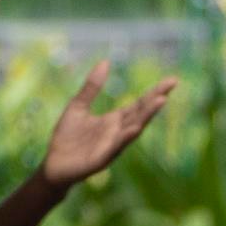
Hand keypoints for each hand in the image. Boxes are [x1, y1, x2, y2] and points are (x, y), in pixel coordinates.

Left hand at [39, 60, 176, 188]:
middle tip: (172, 83)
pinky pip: (115, 148)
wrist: (53, 165)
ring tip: (161, 100)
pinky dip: (125, 138)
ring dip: (147, 116)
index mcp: (114, 120)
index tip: (172, 80)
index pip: (139, 104)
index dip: (154, 92)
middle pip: (141, 113)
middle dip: (156, 99)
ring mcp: (112, 146)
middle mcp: (118, 132)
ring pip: (133, 129)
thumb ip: (92, 87)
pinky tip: (134, 129)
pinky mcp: (101, 159)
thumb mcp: (78, 106)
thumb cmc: (67, 137)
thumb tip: (105, 61)